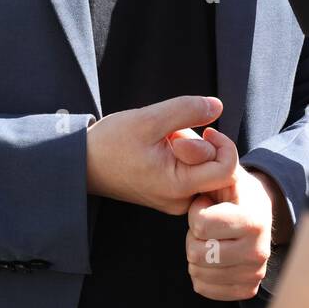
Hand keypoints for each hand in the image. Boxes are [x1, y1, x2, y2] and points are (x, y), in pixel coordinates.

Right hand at [86, 94, 232, 214]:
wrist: (82, 163)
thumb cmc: (111, 143)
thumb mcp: (148, 119)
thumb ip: (186, 110)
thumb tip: (218, 106)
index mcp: (177, 187)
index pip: (226, 169)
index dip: (221, 144)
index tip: (204, 128)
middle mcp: (180, 201)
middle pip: (217, 169)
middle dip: (202, 144)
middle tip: (174, 134)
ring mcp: (174, 200)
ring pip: (203, 170)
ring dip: (191, 149)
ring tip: (163, 140)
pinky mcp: (169, 195)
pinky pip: (191, 173)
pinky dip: (183, 156)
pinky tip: (162, 149)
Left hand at [184, 133, 279, 300]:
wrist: (256, 214)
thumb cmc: (234, 192)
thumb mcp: (222, 169)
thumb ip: (202, 152)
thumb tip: (186, 138)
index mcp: (253, 220)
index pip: (200, 225)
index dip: (196, 212)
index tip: (208, 204)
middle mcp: (259, 252)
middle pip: (196, 253)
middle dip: (194, 235)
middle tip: (208, 223)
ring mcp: (255, 274)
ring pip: (198, 273)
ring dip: (196, 253)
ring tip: (211, 237)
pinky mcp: (247, 289)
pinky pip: (204, 288)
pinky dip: (201, 273)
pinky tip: (213, 255)